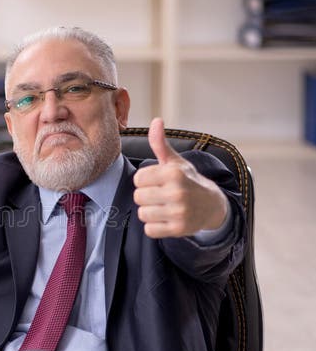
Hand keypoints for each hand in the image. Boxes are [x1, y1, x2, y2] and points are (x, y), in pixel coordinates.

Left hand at [133, 118, 228, 237]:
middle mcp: (177, 192)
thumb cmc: (188, 180)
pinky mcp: (179, 229)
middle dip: (146, 196)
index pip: (138, 179)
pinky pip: (150, 230)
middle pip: (138, 197)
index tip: (156, 181)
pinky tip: (166, 218)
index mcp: (174, 173)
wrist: (212, 205)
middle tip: (160, 195)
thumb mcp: (175, 162)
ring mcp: (179, 212)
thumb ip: (160, 144)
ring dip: (149, 211)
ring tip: (163, 206)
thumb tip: (156, 121)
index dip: (145, 180)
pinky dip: (155, 226)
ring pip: (143, 214)